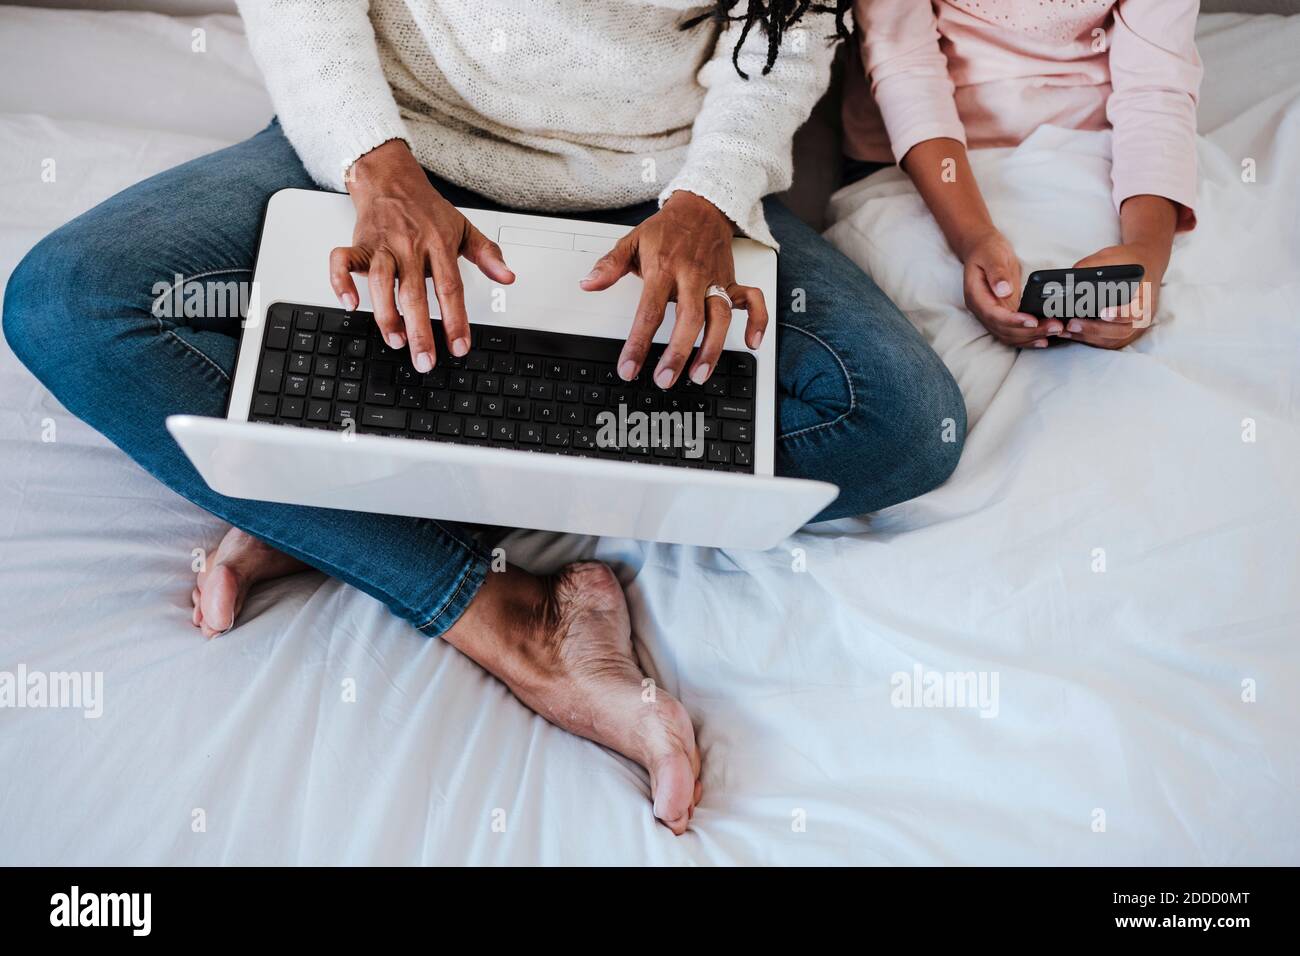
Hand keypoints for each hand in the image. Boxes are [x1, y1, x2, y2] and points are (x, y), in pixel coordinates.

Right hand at [330, 140, 514, 371]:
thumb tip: (508, 277)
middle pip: (415, 293)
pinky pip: (343, 261)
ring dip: (386, 314)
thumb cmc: (426, 210)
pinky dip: (341, 280)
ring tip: (395, 341)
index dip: (455, 320)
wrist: (392, 177)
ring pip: (381, 281)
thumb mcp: (464, 228)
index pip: (451, 288)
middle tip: (425, 361)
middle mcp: (410, 246)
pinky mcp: (359, 243)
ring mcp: (383, 245)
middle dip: (420, 331)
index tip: (459, 347)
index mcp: (438, 245)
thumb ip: (487, 254)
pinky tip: (349, 302)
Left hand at [580, 191, 767, 386]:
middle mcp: (693, 276)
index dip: (638, 343)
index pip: (649, 312)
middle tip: (665, 379)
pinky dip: (758, 321)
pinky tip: (752, 344)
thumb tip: (588, 284)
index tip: (629, 368)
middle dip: (678, 353)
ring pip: (720, 317)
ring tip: (699, 375)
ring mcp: (716, 280)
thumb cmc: (666, 230)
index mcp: (664, 269)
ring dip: (712, 348)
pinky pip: (753, 301)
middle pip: (689, 319)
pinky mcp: (732, 282)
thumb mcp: (631, 241)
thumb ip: (609, 265)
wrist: (701, 206)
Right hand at [959, 229, 1059, 348]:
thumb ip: (997, 272)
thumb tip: (1003, 290)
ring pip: (1009, 335)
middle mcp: (982, 310)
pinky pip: (1013, 332)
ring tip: (1054, 332)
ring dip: (1031, 337)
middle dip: (1029, 332)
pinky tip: (1044, 338)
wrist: (982, 249)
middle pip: (1004, 330)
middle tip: (1054, 327)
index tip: (1033, 321)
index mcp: (976, 296)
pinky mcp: (1002, 314)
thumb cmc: (987, 250)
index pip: (994, 316)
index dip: (1013, 322)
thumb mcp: (992, 255)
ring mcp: (992, 314)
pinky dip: (1028, 337)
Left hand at [1060, 244, 1161, 349]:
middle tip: (1072, 324)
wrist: (1145, 264)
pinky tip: (1072, 333)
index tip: (1102, 313)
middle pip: (1120, 331)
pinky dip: (1089, 339)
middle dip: (1094, 329)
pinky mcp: (1125, 333)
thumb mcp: (1112, 256)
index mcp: (1145, 297)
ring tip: (1066, 329)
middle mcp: (1143, 316)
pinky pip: (1107, 341)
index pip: (1135, 311)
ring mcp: (1135, 327)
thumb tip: (1070, 278)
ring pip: (1112, 340)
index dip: (1119, 314)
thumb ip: (1092, 266)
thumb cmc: (1128, 260)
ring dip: (1088, 336)